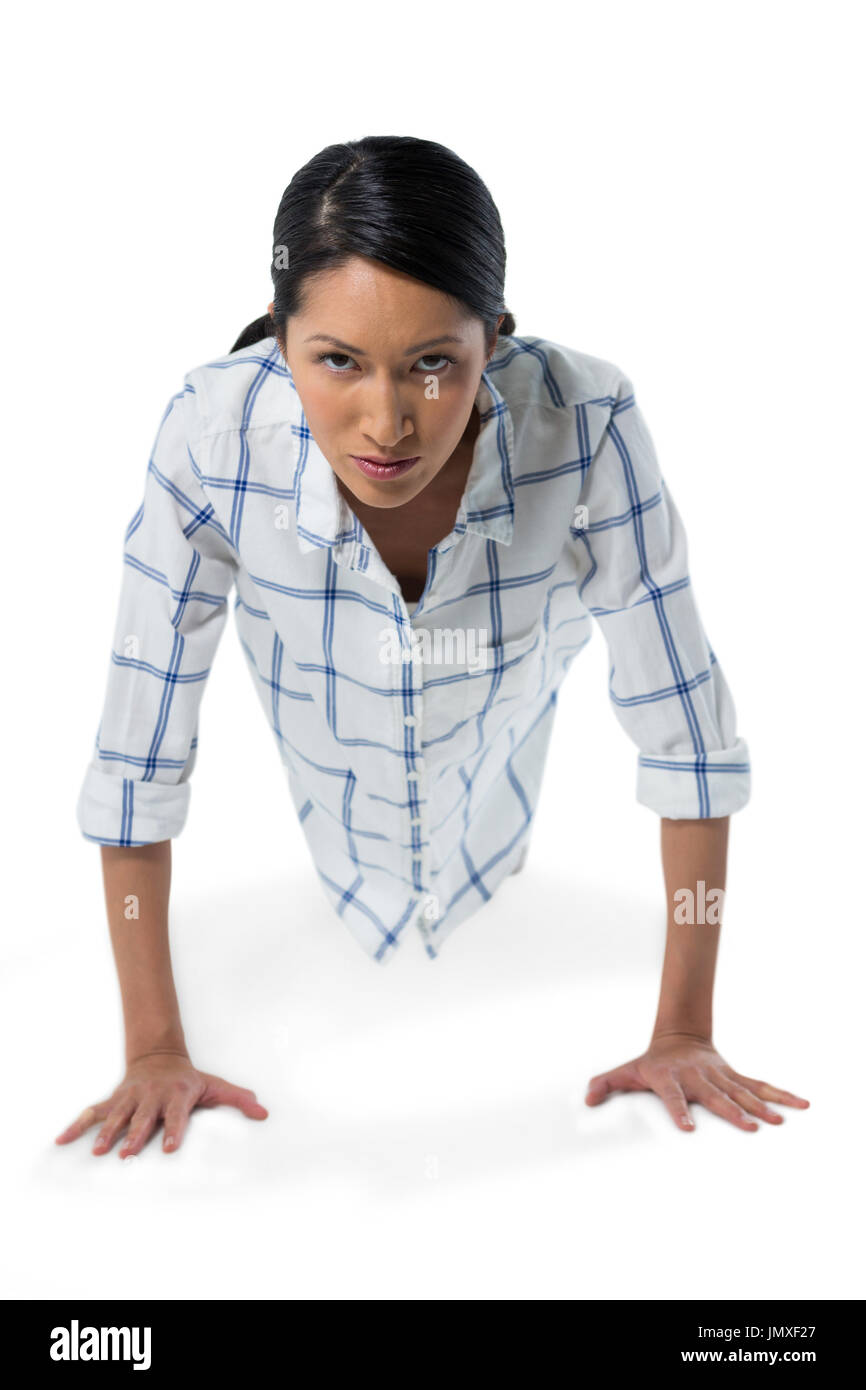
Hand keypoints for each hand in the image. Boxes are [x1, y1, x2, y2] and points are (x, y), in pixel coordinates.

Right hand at [54, 1050, 268, 1156]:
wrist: (159, 1056)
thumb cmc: (189, 1079)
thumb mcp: (214, 1086)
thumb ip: (237, 1099)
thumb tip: (264, 1112)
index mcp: (177, 1094)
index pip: (177, 1114)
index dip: (175, 1130)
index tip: (172, 1148)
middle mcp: (152, 1095)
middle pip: (144, 1117)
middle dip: (136, 1135)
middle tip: (129, 1154)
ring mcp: (130, 1097)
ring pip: (117, 1115)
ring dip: (107, 1133)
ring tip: (98, 1151)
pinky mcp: (114, 1100)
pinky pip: (92, 1112)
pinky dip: (76, 1125)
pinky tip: (61, 1141)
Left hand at [584, 1032, 809, 1131]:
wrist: (679, 1037)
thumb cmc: (650, 1062)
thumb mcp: (625, 1071)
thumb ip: (605, 1084)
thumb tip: (587, 1099)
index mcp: (670, 1079)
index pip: (673, 1096)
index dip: (678, 1111)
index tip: (687, 1129)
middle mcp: (698, 1077)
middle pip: (716, 1096)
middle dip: (731, 1112)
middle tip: (749, 1127)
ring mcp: (720, 1077)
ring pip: (742, 1092)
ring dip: (760, 1106)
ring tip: (778, 1121)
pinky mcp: (735, 1077)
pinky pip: (760, 1085)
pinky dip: (781, 1094)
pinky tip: (802, 1104)